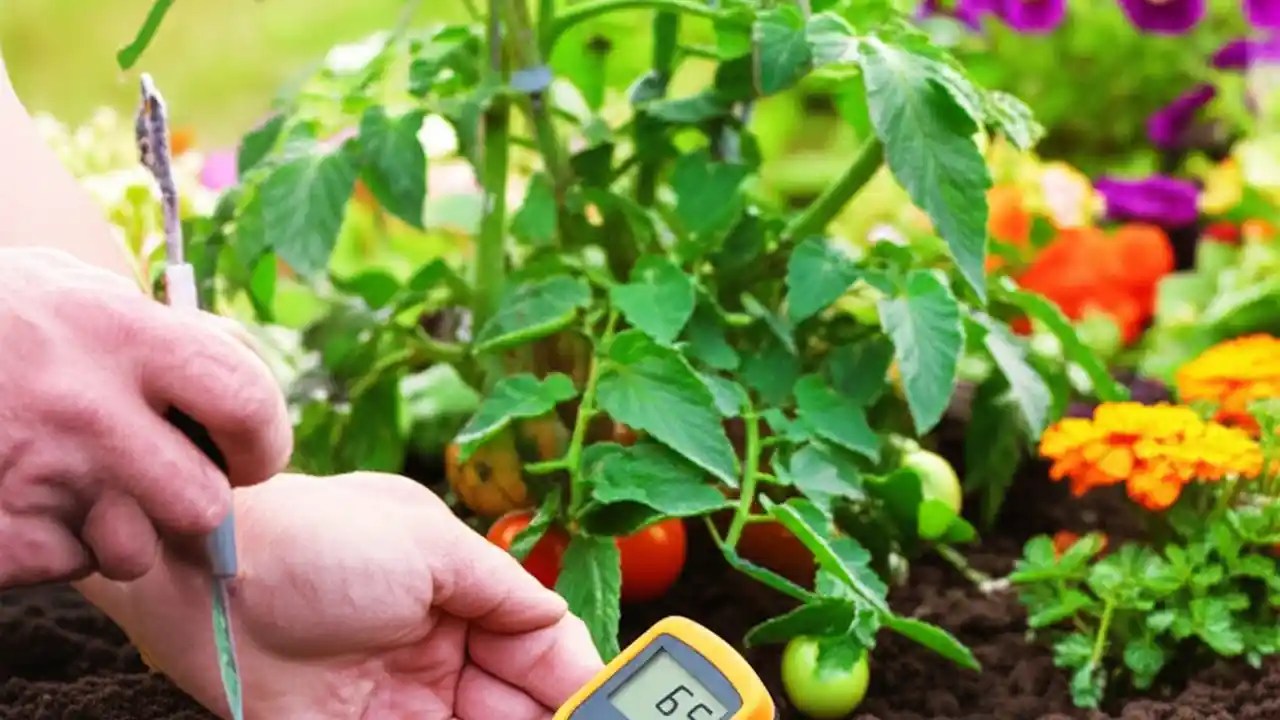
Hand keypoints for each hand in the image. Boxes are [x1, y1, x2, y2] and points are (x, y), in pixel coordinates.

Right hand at [0, 247, 290, 586]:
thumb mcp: (73, 289)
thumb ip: (160, 332)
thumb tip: (239, 373)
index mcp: (119, 332)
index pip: (246, 400)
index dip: (265, 437)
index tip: (251, 450)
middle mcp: (85, 407)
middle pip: (203, 504)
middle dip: (195, 502)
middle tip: (168, 480)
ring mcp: (34, 476)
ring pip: (136, 550)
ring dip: (119, 528)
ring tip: (75, 480)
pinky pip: (67, 565)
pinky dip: (54, 544)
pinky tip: (20, 494)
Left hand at [74, 472, 604, 718]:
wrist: (208, 579)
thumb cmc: (322, 539)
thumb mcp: (431, 544)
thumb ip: (505, 588)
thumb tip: (565, 621)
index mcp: (464, 593)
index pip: (544, 645)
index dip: (583, 679)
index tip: (618, 708)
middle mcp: (441, 649)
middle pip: (523, 700)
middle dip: (561, 715)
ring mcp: (403, 700)